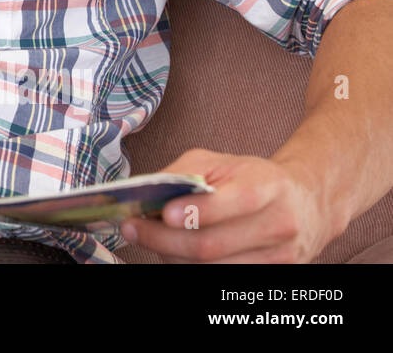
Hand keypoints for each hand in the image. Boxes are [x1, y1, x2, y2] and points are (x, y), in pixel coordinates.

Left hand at [119, 148, 337, 262]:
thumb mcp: (219, 162)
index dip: (193, 211)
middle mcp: (277, 225)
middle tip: (133, 229)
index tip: (161, 212)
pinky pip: (222, 278)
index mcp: (266, 187)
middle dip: (164, 240)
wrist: (306, 203)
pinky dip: (190, 266)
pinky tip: (173, 252)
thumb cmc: (253, 178)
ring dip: (172, 256)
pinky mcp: (273, 275)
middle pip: (212, 245)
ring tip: (149, 239)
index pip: (230, 202)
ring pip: (213, 268)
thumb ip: (182, 173)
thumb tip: (144, 194)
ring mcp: (277, 257)